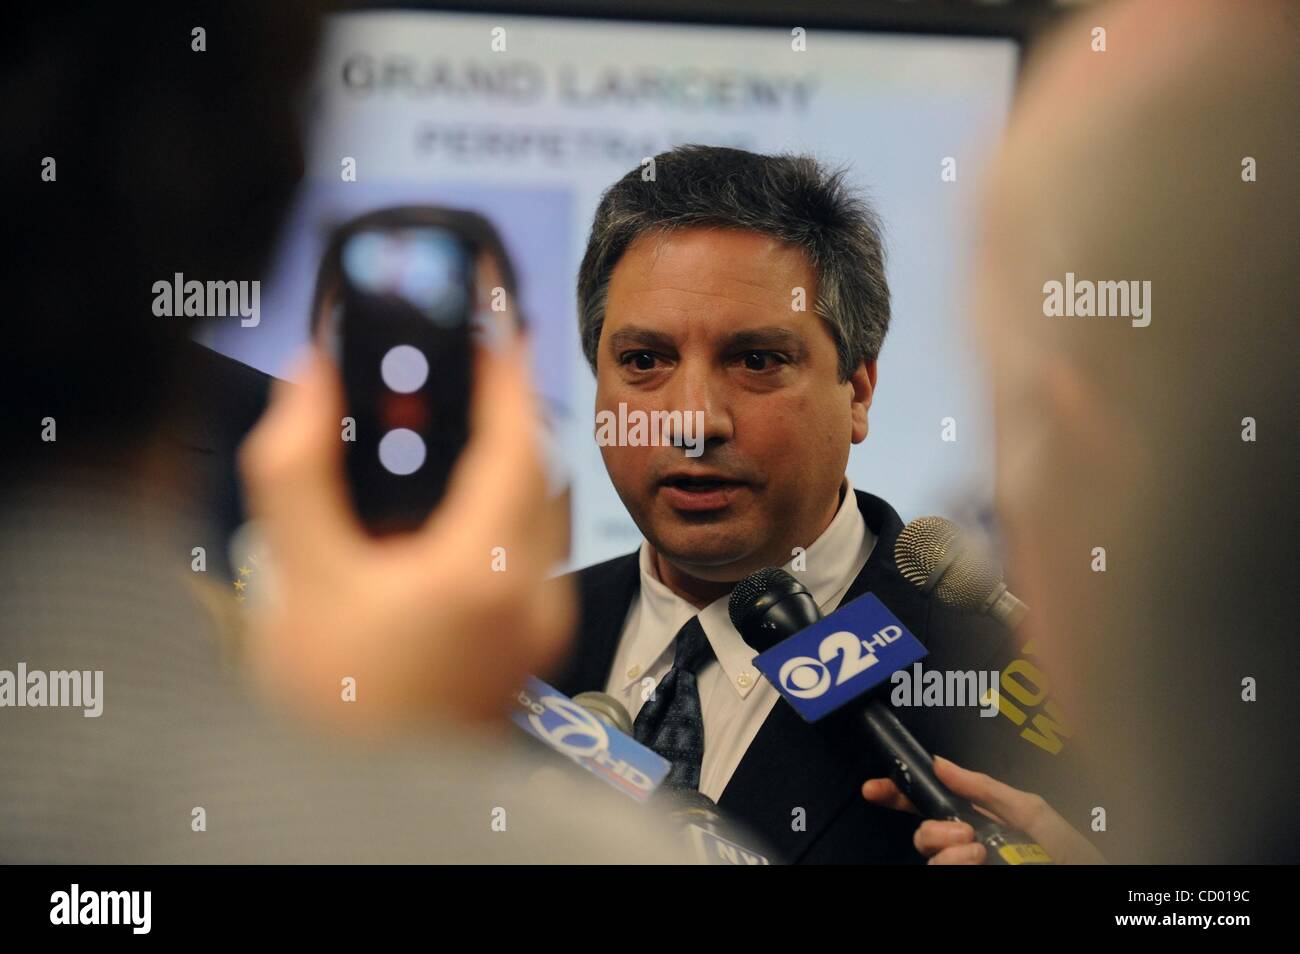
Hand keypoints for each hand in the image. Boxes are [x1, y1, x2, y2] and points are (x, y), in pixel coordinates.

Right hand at [238, 337, 572, 728]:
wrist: (359, 810)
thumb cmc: (329, 714)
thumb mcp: (297, 576)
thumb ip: (299, 468)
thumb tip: (312, 385)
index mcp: (483, 573)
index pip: (516, 439)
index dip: (507, 372)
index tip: (497, 327)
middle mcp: (531, 601)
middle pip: (539, 473)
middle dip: (506, 414)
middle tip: (468, 374)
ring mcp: (538, 631)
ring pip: (543, 516)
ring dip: (508, 465)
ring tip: (456, 433)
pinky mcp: (529, 652)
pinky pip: (535, 555)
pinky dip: (505, 514)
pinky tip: (451, 516)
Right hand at [862, 755, 1104, 864]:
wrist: (1093, 881)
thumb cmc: (1075, 855)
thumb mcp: (1035, 810)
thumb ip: (987, 788)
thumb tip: (943, 765)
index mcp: (986, 821)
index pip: (934, 804)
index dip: (902, 794)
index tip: (876, 789)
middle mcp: (975, 846)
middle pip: (924, 832)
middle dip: (930, 827)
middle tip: (962, 833)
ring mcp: (972, 867)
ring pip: (929, 856)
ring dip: (945, 849)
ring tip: (976, 850)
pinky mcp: (970, 882)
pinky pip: (941, 872)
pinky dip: (951, 863)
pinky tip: (974, 860)